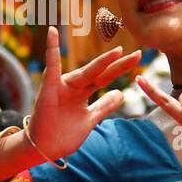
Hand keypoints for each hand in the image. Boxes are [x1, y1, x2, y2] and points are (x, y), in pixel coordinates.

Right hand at [30, 26, 139, 159]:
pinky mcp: (48, 89)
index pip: (105, 77)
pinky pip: (51, 67)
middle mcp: (74, 86)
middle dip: (118, 64)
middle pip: (100, 73)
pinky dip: (51, 50)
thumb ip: (104, 106)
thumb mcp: (91, 119)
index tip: (136, 58)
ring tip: (117, 52)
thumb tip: (121, 93)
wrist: (44, 149)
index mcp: (83, 92)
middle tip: (137, 54)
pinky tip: (52, 32)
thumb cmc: (63, 133)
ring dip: (101, 63)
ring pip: (85, 73)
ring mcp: (61, 86)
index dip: (120, 68)